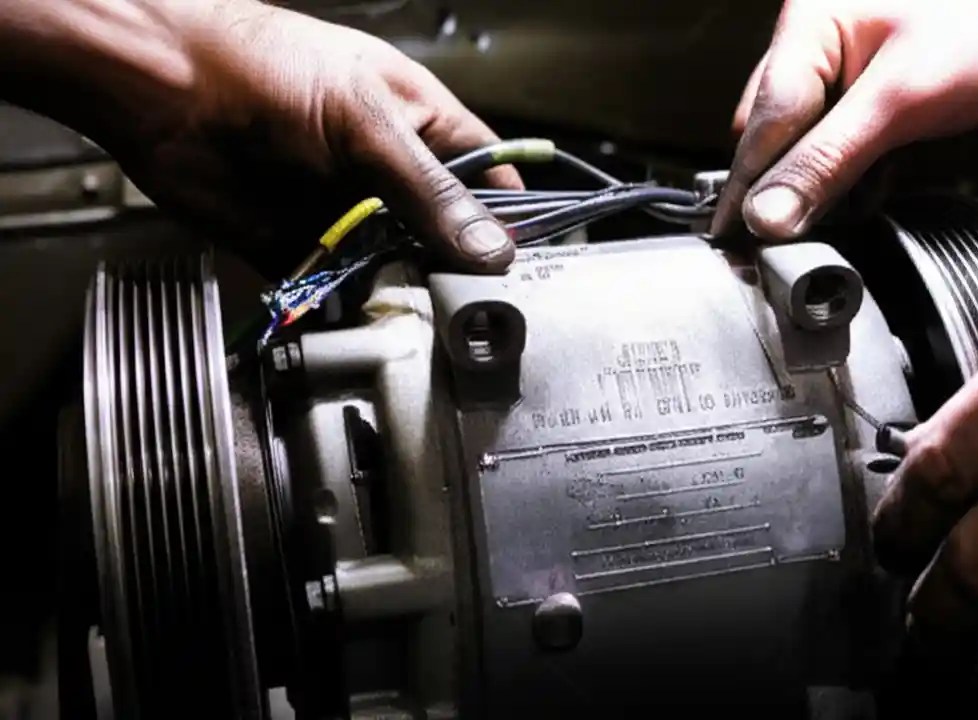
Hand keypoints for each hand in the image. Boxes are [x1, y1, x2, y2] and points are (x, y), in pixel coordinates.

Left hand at [7, 0, 518, 275]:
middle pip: (446, 239)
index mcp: (424, 129)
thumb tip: (489, 249)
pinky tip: (360, 322)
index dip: (509, 223)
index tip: (518, 269)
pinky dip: (348, 313)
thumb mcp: (366, 122)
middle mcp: (390, 178)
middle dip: (457, 272)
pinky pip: (339, 294)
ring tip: (418, 317)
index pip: (490, 181)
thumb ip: (429, 192)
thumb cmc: (260, 66)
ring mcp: (348, 216)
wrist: (160, 86)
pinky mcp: (302, 251)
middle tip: (470, 306)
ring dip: (404, 296)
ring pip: (397, 272)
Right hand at [710, 0, 977, 242]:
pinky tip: (861, 185)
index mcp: (807, 22)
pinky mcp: (861, 82)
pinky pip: (830, 133)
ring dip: (815, 178)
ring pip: (799, 138)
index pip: (761, 122)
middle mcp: (811, 36)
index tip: (737, 237)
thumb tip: (769, 215)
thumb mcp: (898, 104)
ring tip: (832, 211)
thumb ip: (827, 162)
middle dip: (782, 182)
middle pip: (770, 132)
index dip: (751, 185)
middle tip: (784, 236)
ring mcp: (835, 58)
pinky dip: (842, 166)